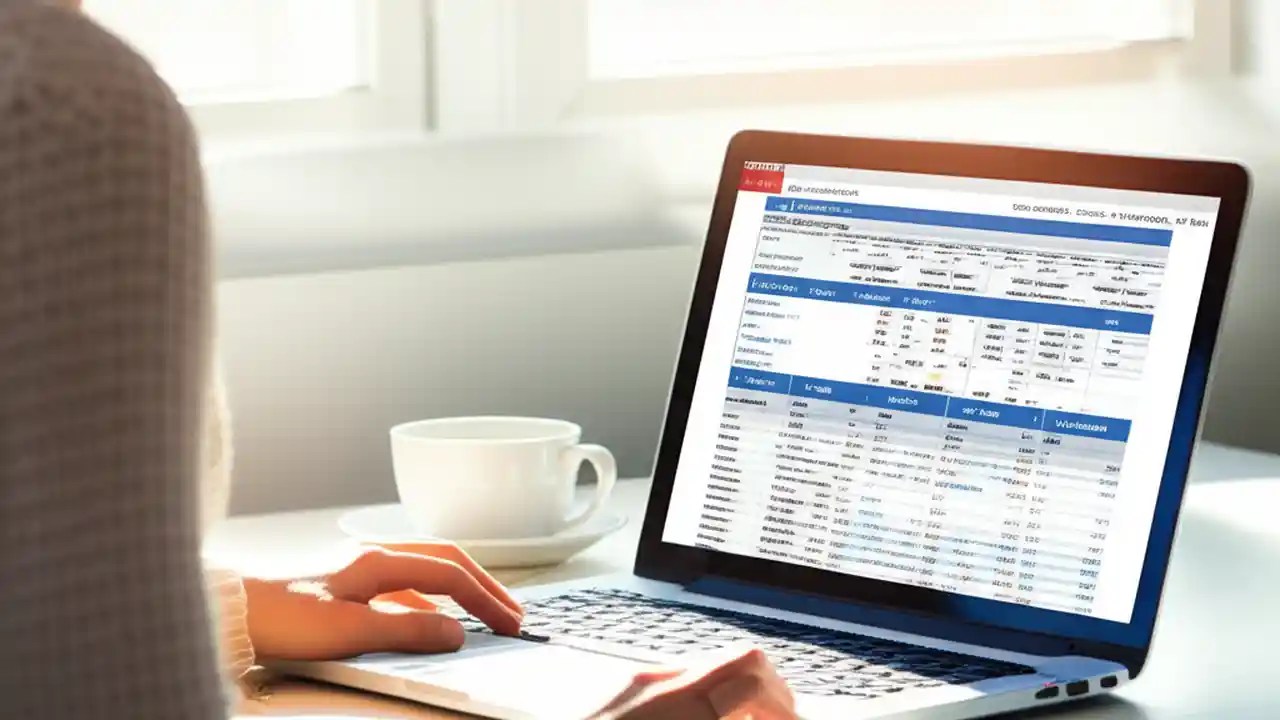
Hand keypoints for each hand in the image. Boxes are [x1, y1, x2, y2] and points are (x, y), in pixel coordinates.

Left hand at [243, 544, 522, 660]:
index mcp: (379, 562)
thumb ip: (406, 632)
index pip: (451, 574)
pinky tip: (431, 621)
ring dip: (461, 590)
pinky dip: (432, 601)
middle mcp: (373, 560)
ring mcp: (360, 573)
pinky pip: (405, 588)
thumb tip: (456, 633)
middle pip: (446, 563)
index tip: (511, 623)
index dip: (486, 598)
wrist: (229, 615)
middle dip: (484, 586)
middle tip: (512, 613)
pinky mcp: (347, 590)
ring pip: (427, 572)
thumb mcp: (348, 631)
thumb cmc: (280, 619)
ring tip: (483, 612)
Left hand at [591, 646, 795, 719]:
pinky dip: (706, 707)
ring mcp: (635, 684)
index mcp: (673, 704)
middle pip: (737, 663)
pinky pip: (680, 687)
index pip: (749, 669)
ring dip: (737, 703)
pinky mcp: (622, 694)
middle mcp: (654, 683)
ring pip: (711, 674)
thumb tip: (771, 718)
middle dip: (769, 699)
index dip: (783, 702)